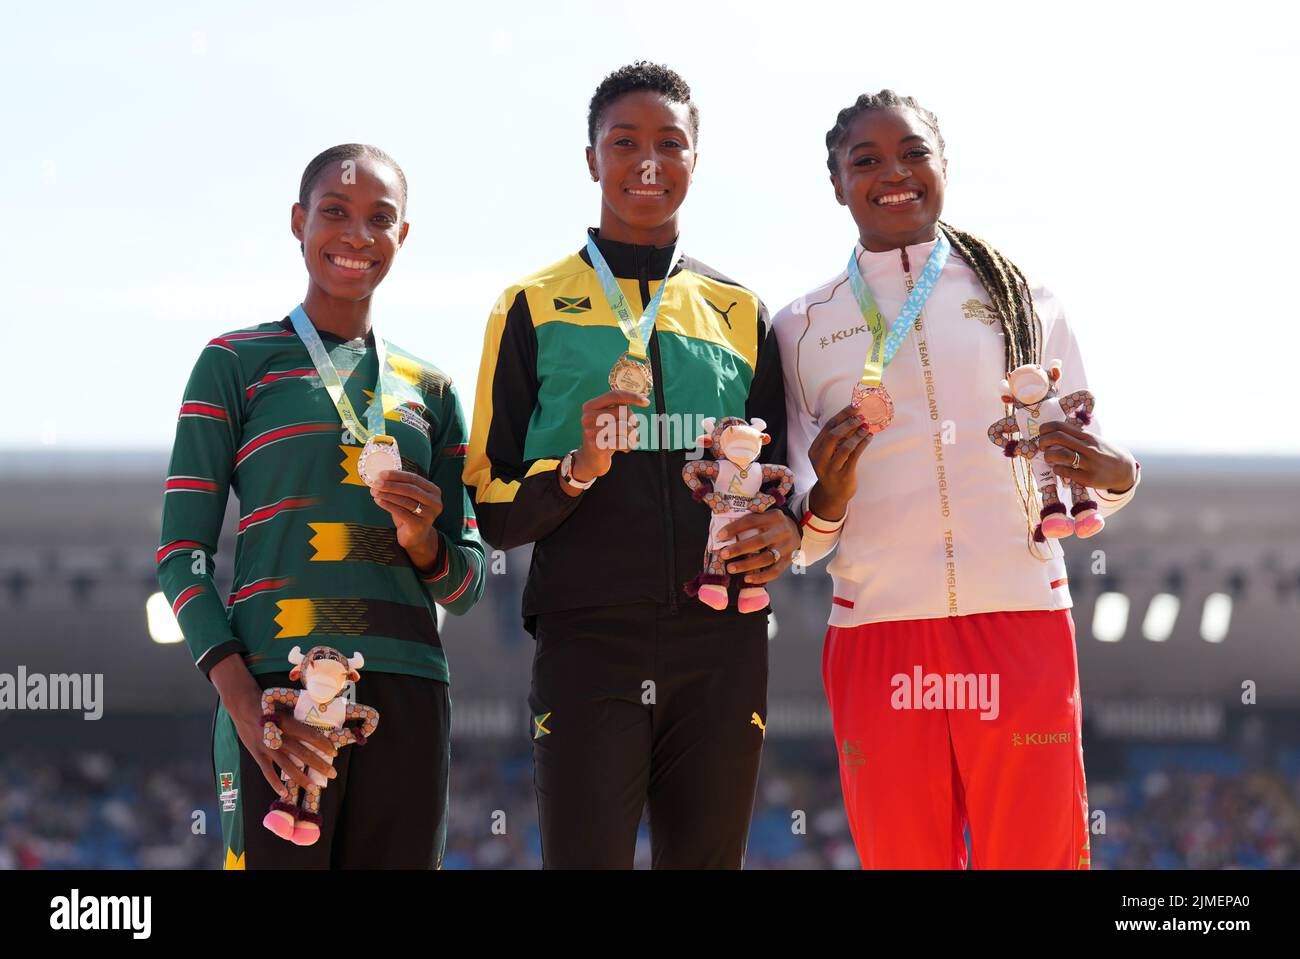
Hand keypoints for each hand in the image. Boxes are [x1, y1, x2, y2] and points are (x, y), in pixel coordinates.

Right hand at [209, 655, 338, 797]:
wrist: (242, 706)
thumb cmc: (268, 704)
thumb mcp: (286, 706)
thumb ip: (299, 715)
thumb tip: (319, 717)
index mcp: (289, 723)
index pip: (311, 736)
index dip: (324, 745)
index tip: (334, 753)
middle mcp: (281, 737)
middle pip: (303, 754)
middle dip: (319, 765)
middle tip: (332, 774)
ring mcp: (268, 747)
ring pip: (287, 766)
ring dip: (301, 778)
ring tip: (313, 787)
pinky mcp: (257, 754)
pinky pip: (267, 771)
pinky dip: (275, 783)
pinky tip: (284, 793)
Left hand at [370, 469, 443, 565]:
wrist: (416, 537)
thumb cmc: (410, 514)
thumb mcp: (409, 498)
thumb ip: (401, 487)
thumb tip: (381, 476)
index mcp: (433, 491)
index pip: (414, 478)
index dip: (397, 475)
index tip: (381, 473)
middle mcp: (435, 502)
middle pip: (410, 489)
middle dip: (391, 485)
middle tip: (376, 483)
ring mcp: (429, 514)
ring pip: (405, 501)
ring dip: (387, 495)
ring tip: (374, 492)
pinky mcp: (420, 525)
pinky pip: (401, 512)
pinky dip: (388, 505)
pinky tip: (378, 501)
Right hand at [567, 389, 650, 488]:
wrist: (589, 459)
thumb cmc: (603, 436)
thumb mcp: (606, 419)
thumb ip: (618, 408)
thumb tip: (642, 400)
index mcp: (590, 406)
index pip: (614, 395)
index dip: (632, 397)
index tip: (646, 402)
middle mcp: (588, 417)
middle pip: (623, 411)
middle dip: (633, 421)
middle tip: (632, 429)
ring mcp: (591, 432)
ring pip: (625, 427)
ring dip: (632, 435)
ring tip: (630, 440)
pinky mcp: (598, 446)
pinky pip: (623, 441)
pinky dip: (628, 445)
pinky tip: (625, 448)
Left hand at [716, 511, 801, 584]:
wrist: (796, 528)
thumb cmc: (771, 523)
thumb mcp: (764, 516)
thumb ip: (748, 523)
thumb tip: (722, 535)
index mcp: (773, 517)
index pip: (751, 521)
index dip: (734, 528)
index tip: (720, 536)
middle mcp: (782, 531)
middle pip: (759, 541)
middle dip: (739, 549)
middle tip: (723, 554)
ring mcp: (788, 547)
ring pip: (767, 558)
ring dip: (747, 565)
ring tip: (730, 568)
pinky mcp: (789, 560)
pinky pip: (775, 572)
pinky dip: (761, 577)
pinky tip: (747, 578)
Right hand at [807, 406, 872, 520]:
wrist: (832, 494)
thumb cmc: (833, 468)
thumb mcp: (829, 453)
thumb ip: (837, 438)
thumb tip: (854, 416)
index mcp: (814, 449)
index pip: (828, 427)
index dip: (842, 415)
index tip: (854, 406)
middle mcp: (819, 459)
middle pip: (833, 435)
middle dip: (849, 423)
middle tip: (862, 416)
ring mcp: (830, 468)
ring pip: (844, 447)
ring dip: (857, 434)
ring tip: (867, 427)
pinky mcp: (843, 476)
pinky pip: (854, 457)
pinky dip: (863, 444)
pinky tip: (869, 437)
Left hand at [1037, 420, 1136, 492]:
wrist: (1125, 470)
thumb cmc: (1104, 453)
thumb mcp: (1093, 440)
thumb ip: (1076, 437)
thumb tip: (1052, 434)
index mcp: (1087, 436)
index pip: (1060, 426)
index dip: (1045, 428)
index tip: (1042, 434)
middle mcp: (1087, 447)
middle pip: (1057, 437)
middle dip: (1043, 441)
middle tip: (1042, 447)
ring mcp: (1088, 463)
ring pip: (1060, 454)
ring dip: (1048, 456)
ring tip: (1049, 459)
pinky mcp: (1088, 478)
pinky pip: (1066, 472)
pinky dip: (1057, 470)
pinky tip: (1058, 469)